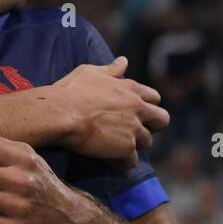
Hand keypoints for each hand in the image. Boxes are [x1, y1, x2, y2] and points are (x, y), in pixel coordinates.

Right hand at [51, 57, 169, 167]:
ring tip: (116, 147)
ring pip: (147, 142)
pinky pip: (131, 161)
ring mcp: (134, 129)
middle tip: (134, 131)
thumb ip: (111, 69)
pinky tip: (110, 161)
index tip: (136, 111)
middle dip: (152, 126)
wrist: (60, 113)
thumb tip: (124, 60)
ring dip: (134, 145)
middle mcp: (138, 108)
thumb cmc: (71, 90)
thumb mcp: (90, 72)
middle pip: (162, 120)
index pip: (154, 97)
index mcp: (131, 89)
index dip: (147, 105)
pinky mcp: (126, 148)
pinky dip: (121, 163)